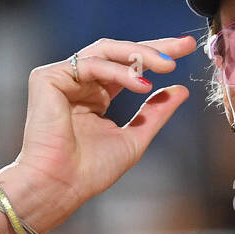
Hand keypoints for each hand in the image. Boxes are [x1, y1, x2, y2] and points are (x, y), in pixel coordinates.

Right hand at [11, 34, 196, 220]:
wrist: (62, 185)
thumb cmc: (90, 170)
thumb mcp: (135, 137)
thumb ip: (156, 112)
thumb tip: (181, 89)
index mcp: (96, 96)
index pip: (128, 67)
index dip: (156, 56)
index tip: (187, 49)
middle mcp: (80, 83)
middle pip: (118, 52)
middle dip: (153, 47)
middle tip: (182, 47)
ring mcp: (63, 79)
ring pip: (105, 51)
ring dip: (139, 55)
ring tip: (166, 66)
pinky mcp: (48, 78)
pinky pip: (90, 64)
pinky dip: (118, 70)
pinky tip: (140, 84)